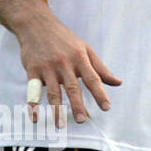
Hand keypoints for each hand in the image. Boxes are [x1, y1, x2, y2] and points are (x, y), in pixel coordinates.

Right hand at [18, 5, 120, 126]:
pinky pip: (33, 90)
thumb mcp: (85, 49)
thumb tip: (118, 83)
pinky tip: (35, 117)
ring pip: (53, 92)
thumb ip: (101, 68)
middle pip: (72, 88)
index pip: (92, 79)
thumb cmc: (64, 38)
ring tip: (60, 125)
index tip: (106, 108)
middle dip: (77, 105)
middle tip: (82, 120)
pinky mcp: (33, 70)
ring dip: (57, 110)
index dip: (100, 94)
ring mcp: (48, 67)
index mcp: (80, 58)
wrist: (36, 24)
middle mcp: (64, 63)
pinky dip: (33, 105)